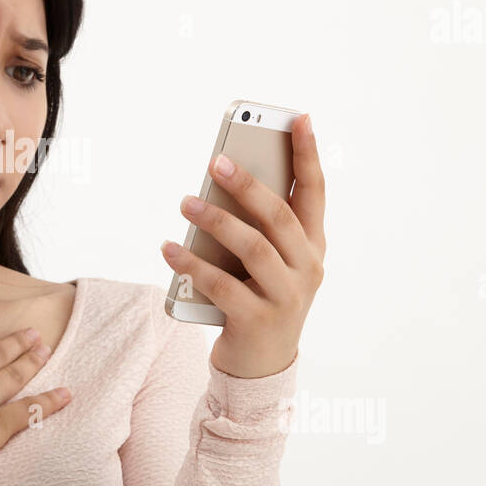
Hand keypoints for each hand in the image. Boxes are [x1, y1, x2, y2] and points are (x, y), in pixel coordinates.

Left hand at [160, 112, 325, 378]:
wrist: (261, 367)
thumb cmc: (258, 298)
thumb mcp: (267, 262)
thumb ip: (257, 227)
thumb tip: (223, 180)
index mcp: (313, 246)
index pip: (315, 192)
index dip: (308, 154)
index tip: (299, 118)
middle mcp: (307, 268)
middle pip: (279, 217)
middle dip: (248, 185)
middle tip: (217, 161)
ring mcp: (286, 296)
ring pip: (253, 248)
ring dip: (216, 221)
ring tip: (186, 202)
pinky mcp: (257, 320)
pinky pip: (222, 285)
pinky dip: (192, 264)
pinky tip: (169, 248)